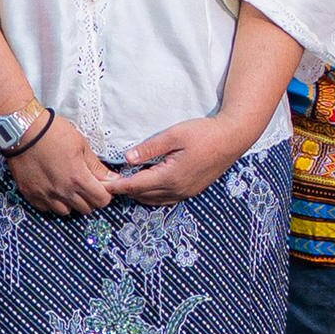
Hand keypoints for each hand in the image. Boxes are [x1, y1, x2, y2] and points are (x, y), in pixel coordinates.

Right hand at [5, 113, 121, 216]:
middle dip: (90, 198)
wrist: (23, 131)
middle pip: (85, 209)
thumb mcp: (81, 145)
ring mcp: (45, 195)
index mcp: (78, 179)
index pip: (101, 201)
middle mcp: (62, 191)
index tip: (101, 186)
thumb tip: (112, 179)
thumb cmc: (54, 133)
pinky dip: (52, 202)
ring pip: (66, 212)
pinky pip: (46, 209)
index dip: (104, 194)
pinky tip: (53, 189)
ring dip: (71, 203)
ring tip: (68, 187)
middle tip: (85, 185)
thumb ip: (96, 166)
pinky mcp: (31, 195)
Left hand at [103, 104, 269, 205]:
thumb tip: (127, 159)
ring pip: (153, 200)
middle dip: (124, 190)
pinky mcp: (191, 191)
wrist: (232, 138)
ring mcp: (185, 193)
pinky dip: (151, 195)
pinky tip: (147, 185)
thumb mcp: (174, 135)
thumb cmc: (204, 133)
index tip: (102, 185)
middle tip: (108, 183)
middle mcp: (177, 190)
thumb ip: (150, 148)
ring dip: (138, 193)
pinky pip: (165, 199)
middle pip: (142, 195)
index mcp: (170, 177)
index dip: (117, 186)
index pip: (135, 185)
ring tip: (123, 184)